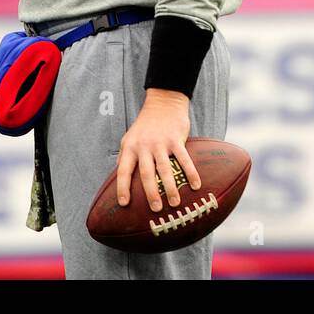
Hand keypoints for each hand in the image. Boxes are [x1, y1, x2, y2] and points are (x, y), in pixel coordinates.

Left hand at [116, 89, 201, 212]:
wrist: (163, 103)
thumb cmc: (145, 125)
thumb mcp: (129, 138)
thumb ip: (125, 157)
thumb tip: (118, 179)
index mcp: (130, 147)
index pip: (123, 170)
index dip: (122, 187)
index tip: (124, 204)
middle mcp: (144, 146)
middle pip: (146, 173)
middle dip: (151, 193)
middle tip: (156, 209)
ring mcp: (161, 143)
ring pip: (165, 169)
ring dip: (170, 187)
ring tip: (175, 203)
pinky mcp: (176, 139)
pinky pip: (184, 159)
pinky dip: (190, 173)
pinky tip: (196, 185)